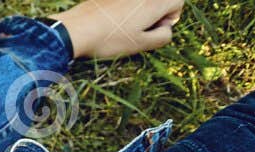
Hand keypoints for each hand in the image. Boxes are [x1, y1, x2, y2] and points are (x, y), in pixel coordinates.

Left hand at [53, 0, 183, 60]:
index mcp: (154, 1)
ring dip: (140, 12)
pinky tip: (111, 21)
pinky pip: (126, 2)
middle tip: (139, 29)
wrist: (76, 29)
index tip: (154, 29)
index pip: (178, 3)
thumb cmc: (109, 39)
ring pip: (142, 2)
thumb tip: (166, 29)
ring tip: (123, 26)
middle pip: (161, 1)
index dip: (170, 18)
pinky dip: (125, 8)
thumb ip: (163, 37)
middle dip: (156, 14)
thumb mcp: (140, 45)